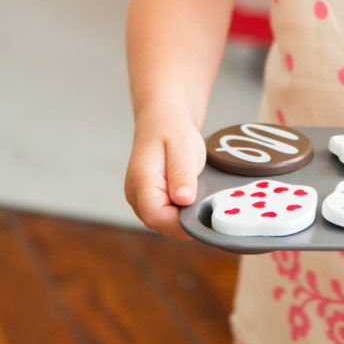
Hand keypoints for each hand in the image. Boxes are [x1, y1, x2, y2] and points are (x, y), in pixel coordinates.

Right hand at [124, 114, 205, 240]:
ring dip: (183, 214)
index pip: (156, 215)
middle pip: (160, 222)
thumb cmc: (172, 130)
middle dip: (185, 219)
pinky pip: (165, 214)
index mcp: (141, 180)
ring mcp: (140, 199)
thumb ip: (182, 174)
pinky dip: (181, 210)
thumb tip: (183, 200)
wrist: (162, 121)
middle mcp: (136, 195)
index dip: (180, 222)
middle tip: (208, 204)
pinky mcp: (148, 201)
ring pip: (163, 221)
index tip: (202, 215)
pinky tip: (192, 197)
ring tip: (200, 195)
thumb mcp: (183, 147)